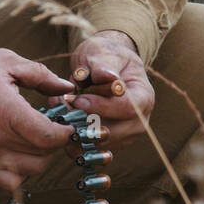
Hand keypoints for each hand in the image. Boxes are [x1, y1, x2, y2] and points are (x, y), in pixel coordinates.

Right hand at [0, 48, 75, 190]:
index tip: (68, 122)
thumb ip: (41, 76)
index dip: (66, 132)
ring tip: (36, 136)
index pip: (48, 138)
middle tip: (54, 125)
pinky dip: (21, 172)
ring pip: (31, 171)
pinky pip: (10, 182)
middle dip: (56, 142)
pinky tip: (19, 152)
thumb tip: (67, 89)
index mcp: (5, 112)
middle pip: (43, 156)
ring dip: (41, 156)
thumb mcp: (6, 62)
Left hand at [51, 30, 154, 148]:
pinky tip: (61, 118)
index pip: (127, 109)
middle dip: (84, 121)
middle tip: (63, 106)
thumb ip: (103, 65)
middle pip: (112, 132)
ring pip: (95, 145)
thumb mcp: (104, 52)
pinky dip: (70, 137)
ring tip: (60, 108)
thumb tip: (106, 77)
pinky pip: (86, 150)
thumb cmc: (106, 57)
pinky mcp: (106, 146)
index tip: (78, 99)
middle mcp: (138, 122)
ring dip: (74, 129)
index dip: (101, 106)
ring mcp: (123, 138)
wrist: (105, 68)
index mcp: (144, 98)